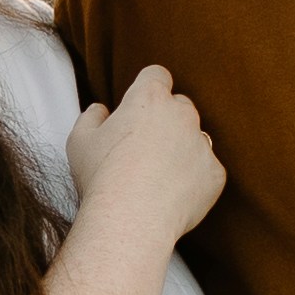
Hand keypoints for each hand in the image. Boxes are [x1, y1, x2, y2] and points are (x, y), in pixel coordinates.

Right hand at [67, 65, 222, 236]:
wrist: (130, 218)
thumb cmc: (102, 177)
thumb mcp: (80, 141)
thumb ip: (91, 117)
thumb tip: (100, 111)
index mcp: (149, 98)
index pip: (157, 75)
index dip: (148, 88)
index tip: (141, 106)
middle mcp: (182, 114)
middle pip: (180, 106)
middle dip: (166, 121)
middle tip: (144, 148)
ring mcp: (202, 143)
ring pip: (195, 139)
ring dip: (182, 150)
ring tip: (157, 177)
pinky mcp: (215, 174)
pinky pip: (206, 171)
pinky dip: (193, 181)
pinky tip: (171, 196)